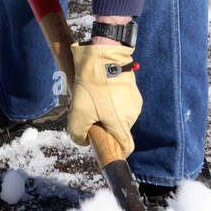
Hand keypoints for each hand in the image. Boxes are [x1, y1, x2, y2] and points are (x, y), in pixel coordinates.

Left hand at [68, 42, 141, 156]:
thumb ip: (78, 135)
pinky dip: (110, 99)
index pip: (126, 147)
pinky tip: (99, 89)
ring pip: (119, 113)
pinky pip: (120, 100)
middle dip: (104, 126)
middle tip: (89, 114)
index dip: (117, 152)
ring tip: (93, 98)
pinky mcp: (131, 88)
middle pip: (118, 129)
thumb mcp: (77, 115)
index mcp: (121, 124)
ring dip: (106, 111)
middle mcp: (132, 114)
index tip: (106, 151)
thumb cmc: (91, 88)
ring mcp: (133, 100)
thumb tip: (84, 140)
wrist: (101, 57)